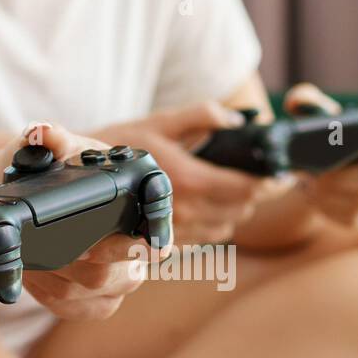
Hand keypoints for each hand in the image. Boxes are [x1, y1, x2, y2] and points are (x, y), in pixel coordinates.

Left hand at [0, 122, 167, 320]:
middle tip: (49, 248)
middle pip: (124, 273)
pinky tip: (34, 275)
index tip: (110, 246)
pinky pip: (80, 309)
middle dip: (82, 261)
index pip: (158, 235)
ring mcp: (121, 277)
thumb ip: (51, 139)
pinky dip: (51, 294)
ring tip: (33, 255)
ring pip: (98, 291)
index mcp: (136, 204)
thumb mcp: (49, 148)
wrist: (20, 194)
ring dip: (59, 276)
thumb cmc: (45, 169)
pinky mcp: (98, 301)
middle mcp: (138, 244)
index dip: (142, 246)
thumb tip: (44, 134)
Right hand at [92, 103, 294, 244]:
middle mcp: (183, 212)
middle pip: (240, 210)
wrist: (77, 175)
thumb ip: (201, 115)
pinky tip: (208, 205)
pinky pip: (205, 238)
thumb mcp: (160, 122)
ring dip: (235, 209)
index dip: (269, 183)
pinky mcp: (163, 242)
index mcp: (188, 180)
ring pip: (225, 227)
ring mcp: (173, 231)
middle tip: (260, 175)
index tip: (281, 173)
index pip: (245, 190)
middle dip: (253, 193)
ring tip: (233, 189)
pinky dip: (215, 222)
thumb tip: (236, 118)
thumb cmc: (117, 143)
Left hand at [273, 83, 357, 227]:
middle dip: (347, 176)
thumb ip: (305, 100)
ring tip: (313, 185)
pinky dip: (333, 209)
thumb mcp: (312, 116)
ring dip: (335, 194)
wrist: (316, 171)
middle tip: (319, 174)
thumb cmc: (323, 137)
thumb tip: (296, 102)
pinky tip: (320, 199)